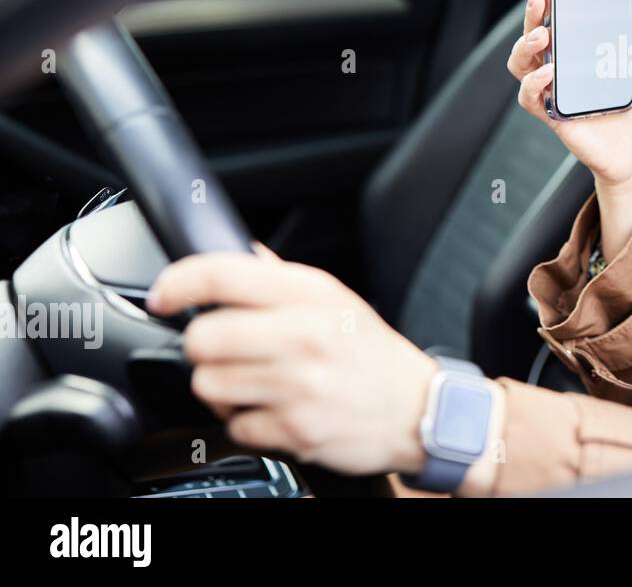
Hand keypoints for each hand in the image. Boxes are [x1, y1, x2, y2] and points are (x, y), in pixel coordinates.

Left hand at [147, 244, 436, 475]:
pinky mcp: (295, 429)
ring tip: (248, 383)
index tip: (164, 295)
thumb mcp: (336, 299)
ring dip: (218, 387)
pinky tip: (270, 409)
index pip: (223, 274)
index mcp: (311, 294)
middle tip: (222, 349)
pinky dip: (244, 422)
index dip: (179, 282)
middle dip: (202, 346)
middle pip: (203, 337)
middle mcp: (304, 335)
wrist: (417, 410)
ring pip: (209, 384)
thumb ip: (281, 277)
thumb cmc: (371, 353)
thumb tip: (238, 254)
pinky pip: (233, 426)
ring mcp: (299, 385)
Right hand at [507, 0, 631, 190]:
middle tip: (540, 0)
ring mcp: (554, 92)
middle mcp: (561, 71)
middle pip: (532, 38)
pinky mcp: (552, 115)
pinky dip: (533, 84)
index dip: (546, 5)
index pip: (555, 23)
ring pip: (521, 64)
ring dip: (525, 46)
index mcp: (579, 55)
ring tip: (542, 36)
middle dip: (530, 17)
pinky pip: (530, 98)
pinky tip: (547, 74)